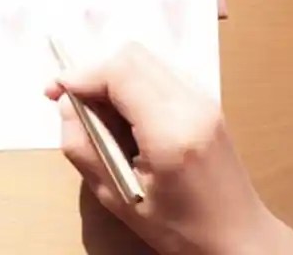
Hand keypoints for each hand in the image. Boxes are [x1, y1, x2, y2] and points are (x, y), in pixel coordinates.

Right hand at [47, 45, 292, 254]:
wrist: (238, 237)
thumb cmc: (178, 228)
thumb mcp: (117, 197)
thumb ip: (83, 147)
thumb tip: (66, 104)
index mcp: (170, 131)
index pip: (119, 72)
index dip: (80, 75)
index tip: (54, 92)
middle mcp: (191, 104)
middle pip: (131, 55)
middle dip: (94, 72)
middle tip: (72, 103)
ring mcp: (204, 99)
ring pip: (146, 60)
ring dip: (113, 77)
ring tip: (98, 114)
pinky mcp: (207, 101)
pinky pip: (160, 73)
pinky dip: (133, 83)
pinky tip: (125, 116)